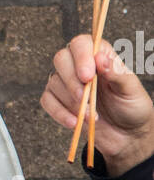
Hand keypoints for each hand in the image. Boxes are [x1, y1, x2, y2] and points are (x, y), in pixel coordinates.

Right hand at [41, 35, 153, 174]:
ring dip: (71, 102)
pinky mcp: (59, 101)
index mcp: (100, 56)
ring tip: (91, 116)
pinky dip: (59, 113)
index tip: (87, 76)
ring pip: (54, 82)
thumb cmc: (132, 108)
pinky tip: (74, 122)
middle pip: (61, 59)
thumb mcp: (131, 90)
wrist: (126, 136)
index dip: (81, 56)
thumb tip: (100, 58)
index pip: (81, 43)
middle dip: (72, 81)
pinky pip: (47, 101)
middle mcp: (80, 66)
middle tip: (85, 98)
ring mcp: (67, 84)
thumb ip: (117, 73)